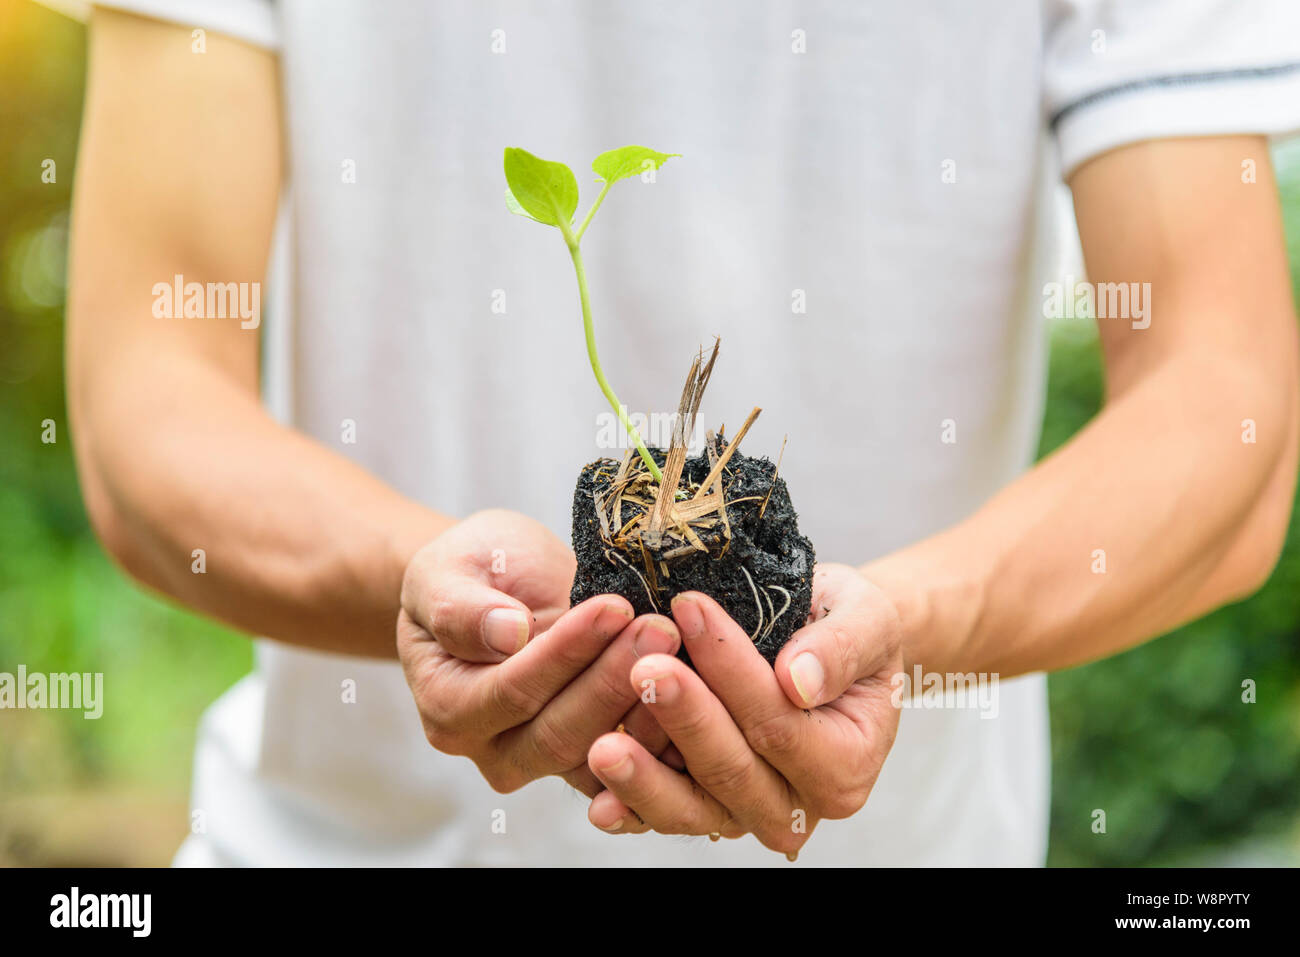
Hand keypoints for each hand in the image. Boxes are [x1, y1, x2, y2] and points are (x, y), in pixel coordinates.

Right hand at [397, 509, 677, 794]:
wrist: (499, 582)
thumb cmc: (471, 570)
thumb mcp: (447, 571)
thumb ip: (463, 608)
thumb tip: (507, 632)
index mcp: (446, 706)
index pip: (511, 690)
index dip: (566, 652)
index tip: (613, 607)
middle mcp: (490, 749)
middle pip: (559, 732)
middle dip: (614, 678)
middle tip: (662, 628)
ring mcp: (542, 762)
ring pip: (601, 755)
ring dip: (646, 706)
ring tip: (680, 648)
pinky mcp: (592, 760)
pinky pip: (631, 763)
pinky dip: (663, 736)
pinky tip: (698, 692)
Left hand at [583, 563, 901, 854]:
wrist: (826, 643)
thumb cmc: (848, 626)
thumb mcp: (866, 618)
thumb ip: (841, 647)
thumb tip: (799, 682)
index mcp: (846, 764)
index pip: (780, 723)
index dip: (733, 671)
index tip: (689, 610)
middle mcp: (799, 804)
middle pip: (733, 770)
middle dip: (684, 717)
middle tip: (642, 669)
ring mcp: (747, 812)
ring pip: (694, 807)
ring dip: (646, 777)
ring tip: (602, 744)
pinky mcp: (706, 807)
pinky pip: (666, 814)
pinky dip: (631, 807)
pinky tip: (598, 796)